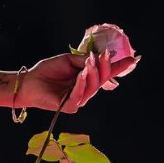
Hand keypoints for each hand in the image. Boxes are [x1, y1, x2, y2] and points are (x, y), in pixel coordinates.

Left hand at [16, 51, 138, 114]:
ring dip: (93, 73)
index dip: (119, 67)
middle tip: (104, 56)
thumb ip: (84, 61)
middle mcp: (85, 91)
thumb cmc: (48, 71)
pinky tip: (82, 74)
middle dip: (106, 67)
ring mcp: (78, 100)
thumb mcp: (69, 60)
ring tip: (89, 62)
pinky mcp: (69, 106)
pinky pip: (79, 95)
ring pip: (93, 87)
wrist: (29, 81)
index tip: (134, 59)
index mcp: (86, 79)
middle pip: (102, 80)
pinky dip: (82, 83)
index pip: (106, 74)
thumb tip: (98, 58)